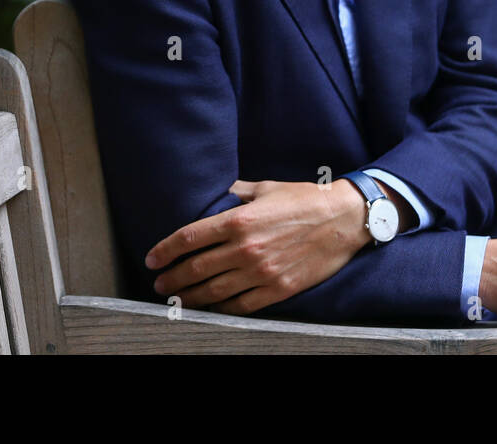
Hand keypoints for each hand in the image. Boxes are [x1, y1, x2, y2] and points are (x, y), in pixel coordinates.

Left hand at [145, 179, 371, 314]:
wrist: (343, 219)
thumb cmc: (305, 199)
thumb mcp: (266, 188)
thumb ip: (236, 194)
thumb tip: (216, 195)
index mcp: (239, 221)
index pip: (189, 238)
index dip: (166, 250)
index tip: (153, 258)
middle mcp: (245, 249)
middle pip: (196, 268)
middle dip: (173, 278)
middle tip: (159, 284)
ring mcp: (261, 272)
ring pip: (214, 291)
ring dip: (191, 297)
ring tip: (178, 300)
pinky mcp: (277, 289)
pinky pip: (242, 306)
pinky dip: (223, 309)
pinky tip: (213, 309)